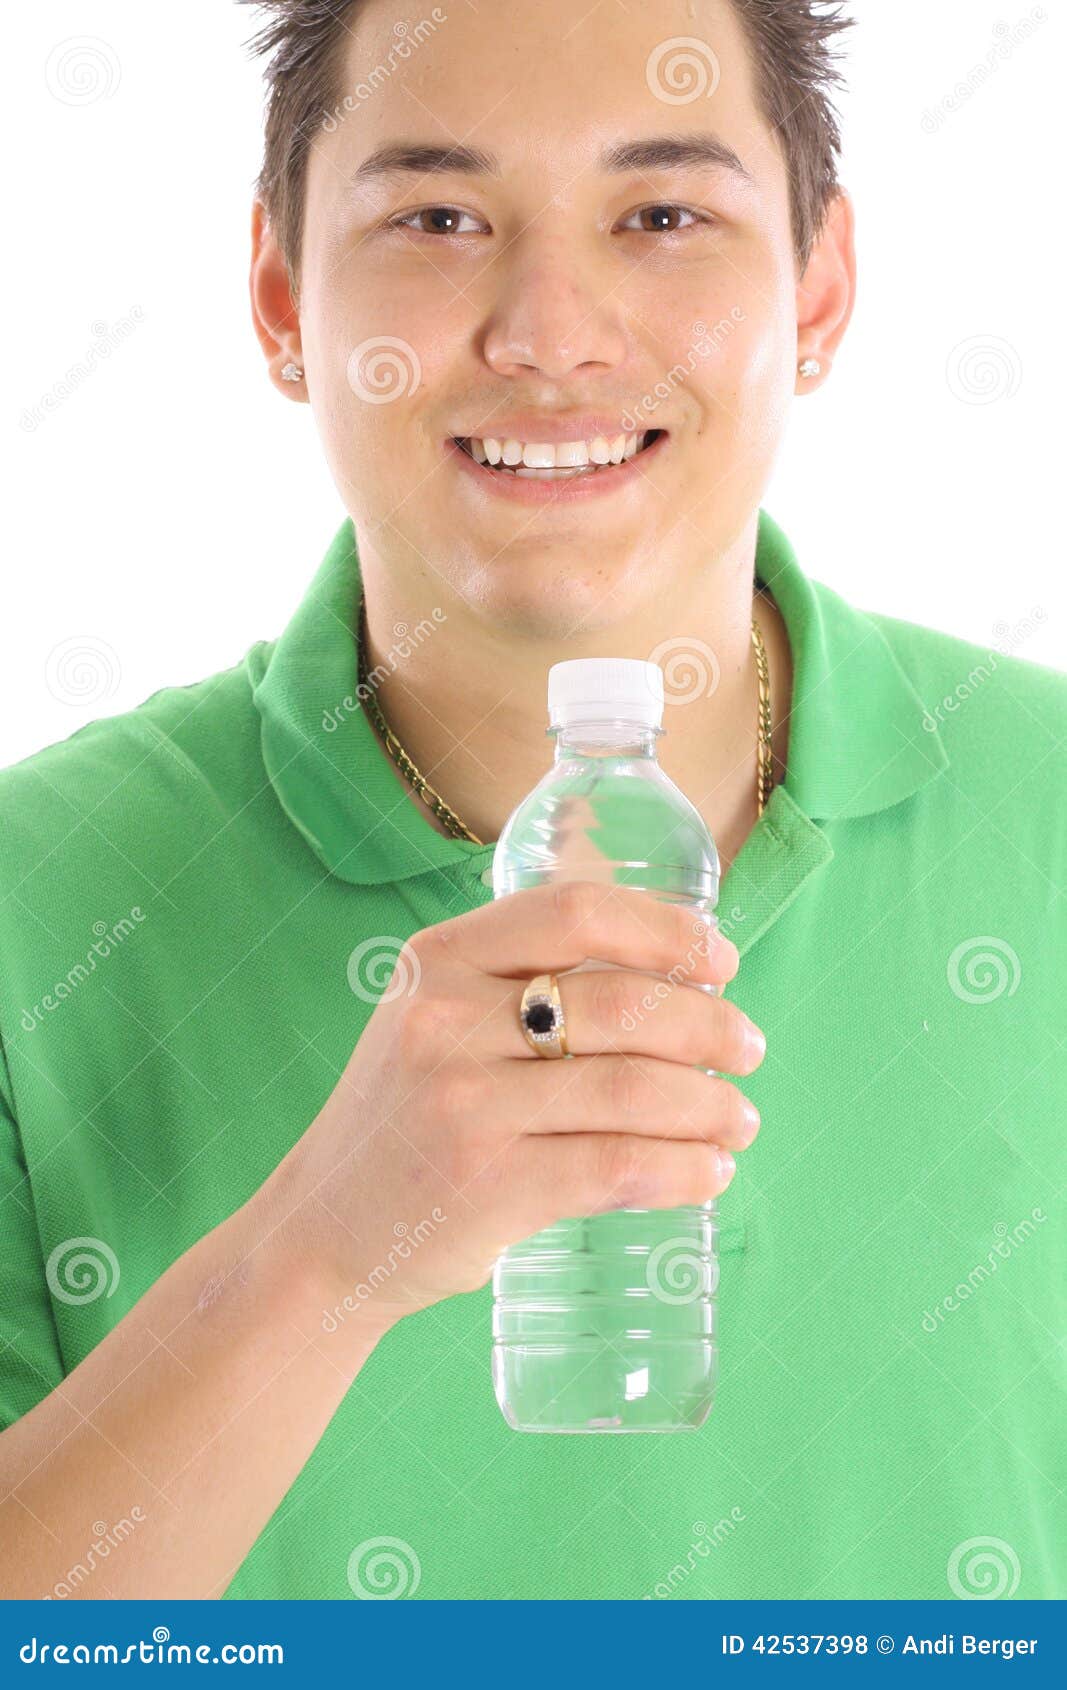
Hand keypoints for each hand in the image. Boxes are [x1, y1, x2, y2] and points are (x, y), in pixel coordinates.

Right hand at [286, 880, 763, 1329]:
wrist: (323, 1232)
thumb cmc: (404, 1119)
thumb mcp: (432, 1021)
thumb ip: (517, 985)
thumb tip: (671, 978)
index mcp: (439, 959)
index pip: (574, 910)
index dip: (665, 927)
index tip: (720, 959)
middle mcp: (446, 1021)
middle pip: (620, 1002)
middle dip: (710, 1026)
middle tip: (749, 1047)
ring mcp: (464, 1104)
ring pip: (633, 1087)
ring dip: (712, 1104)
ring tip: (741, 1119)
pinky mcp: (488, 1185)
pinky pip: (618, 1166)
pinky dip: (683, 1168)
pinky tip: (710, 1170)